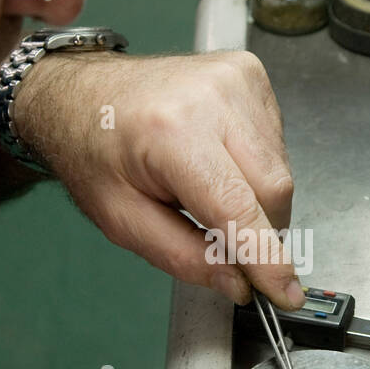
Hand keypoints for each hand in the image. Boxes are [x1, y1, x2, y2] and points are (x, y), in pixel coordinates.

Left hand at [14, 49, 304, 309]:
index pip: (239, 209)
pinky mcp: (249, 74)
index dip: (267, 260)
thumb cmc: (93, 151)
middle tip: (225, 244)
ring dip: (256, 199)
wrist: (84, 94)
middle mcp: (211, 97)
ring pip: (280, 170)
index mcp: (171, 133)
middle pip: (273, 190)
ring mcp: (236, 79)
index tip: (285, 294)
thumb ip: (182, 257)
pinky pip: (275, 143)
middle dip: (260, 232)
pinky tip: (218, 161)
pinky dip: (255, 168)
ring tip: (206, 189)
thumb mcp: (121, 220)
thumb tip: (237, 283)